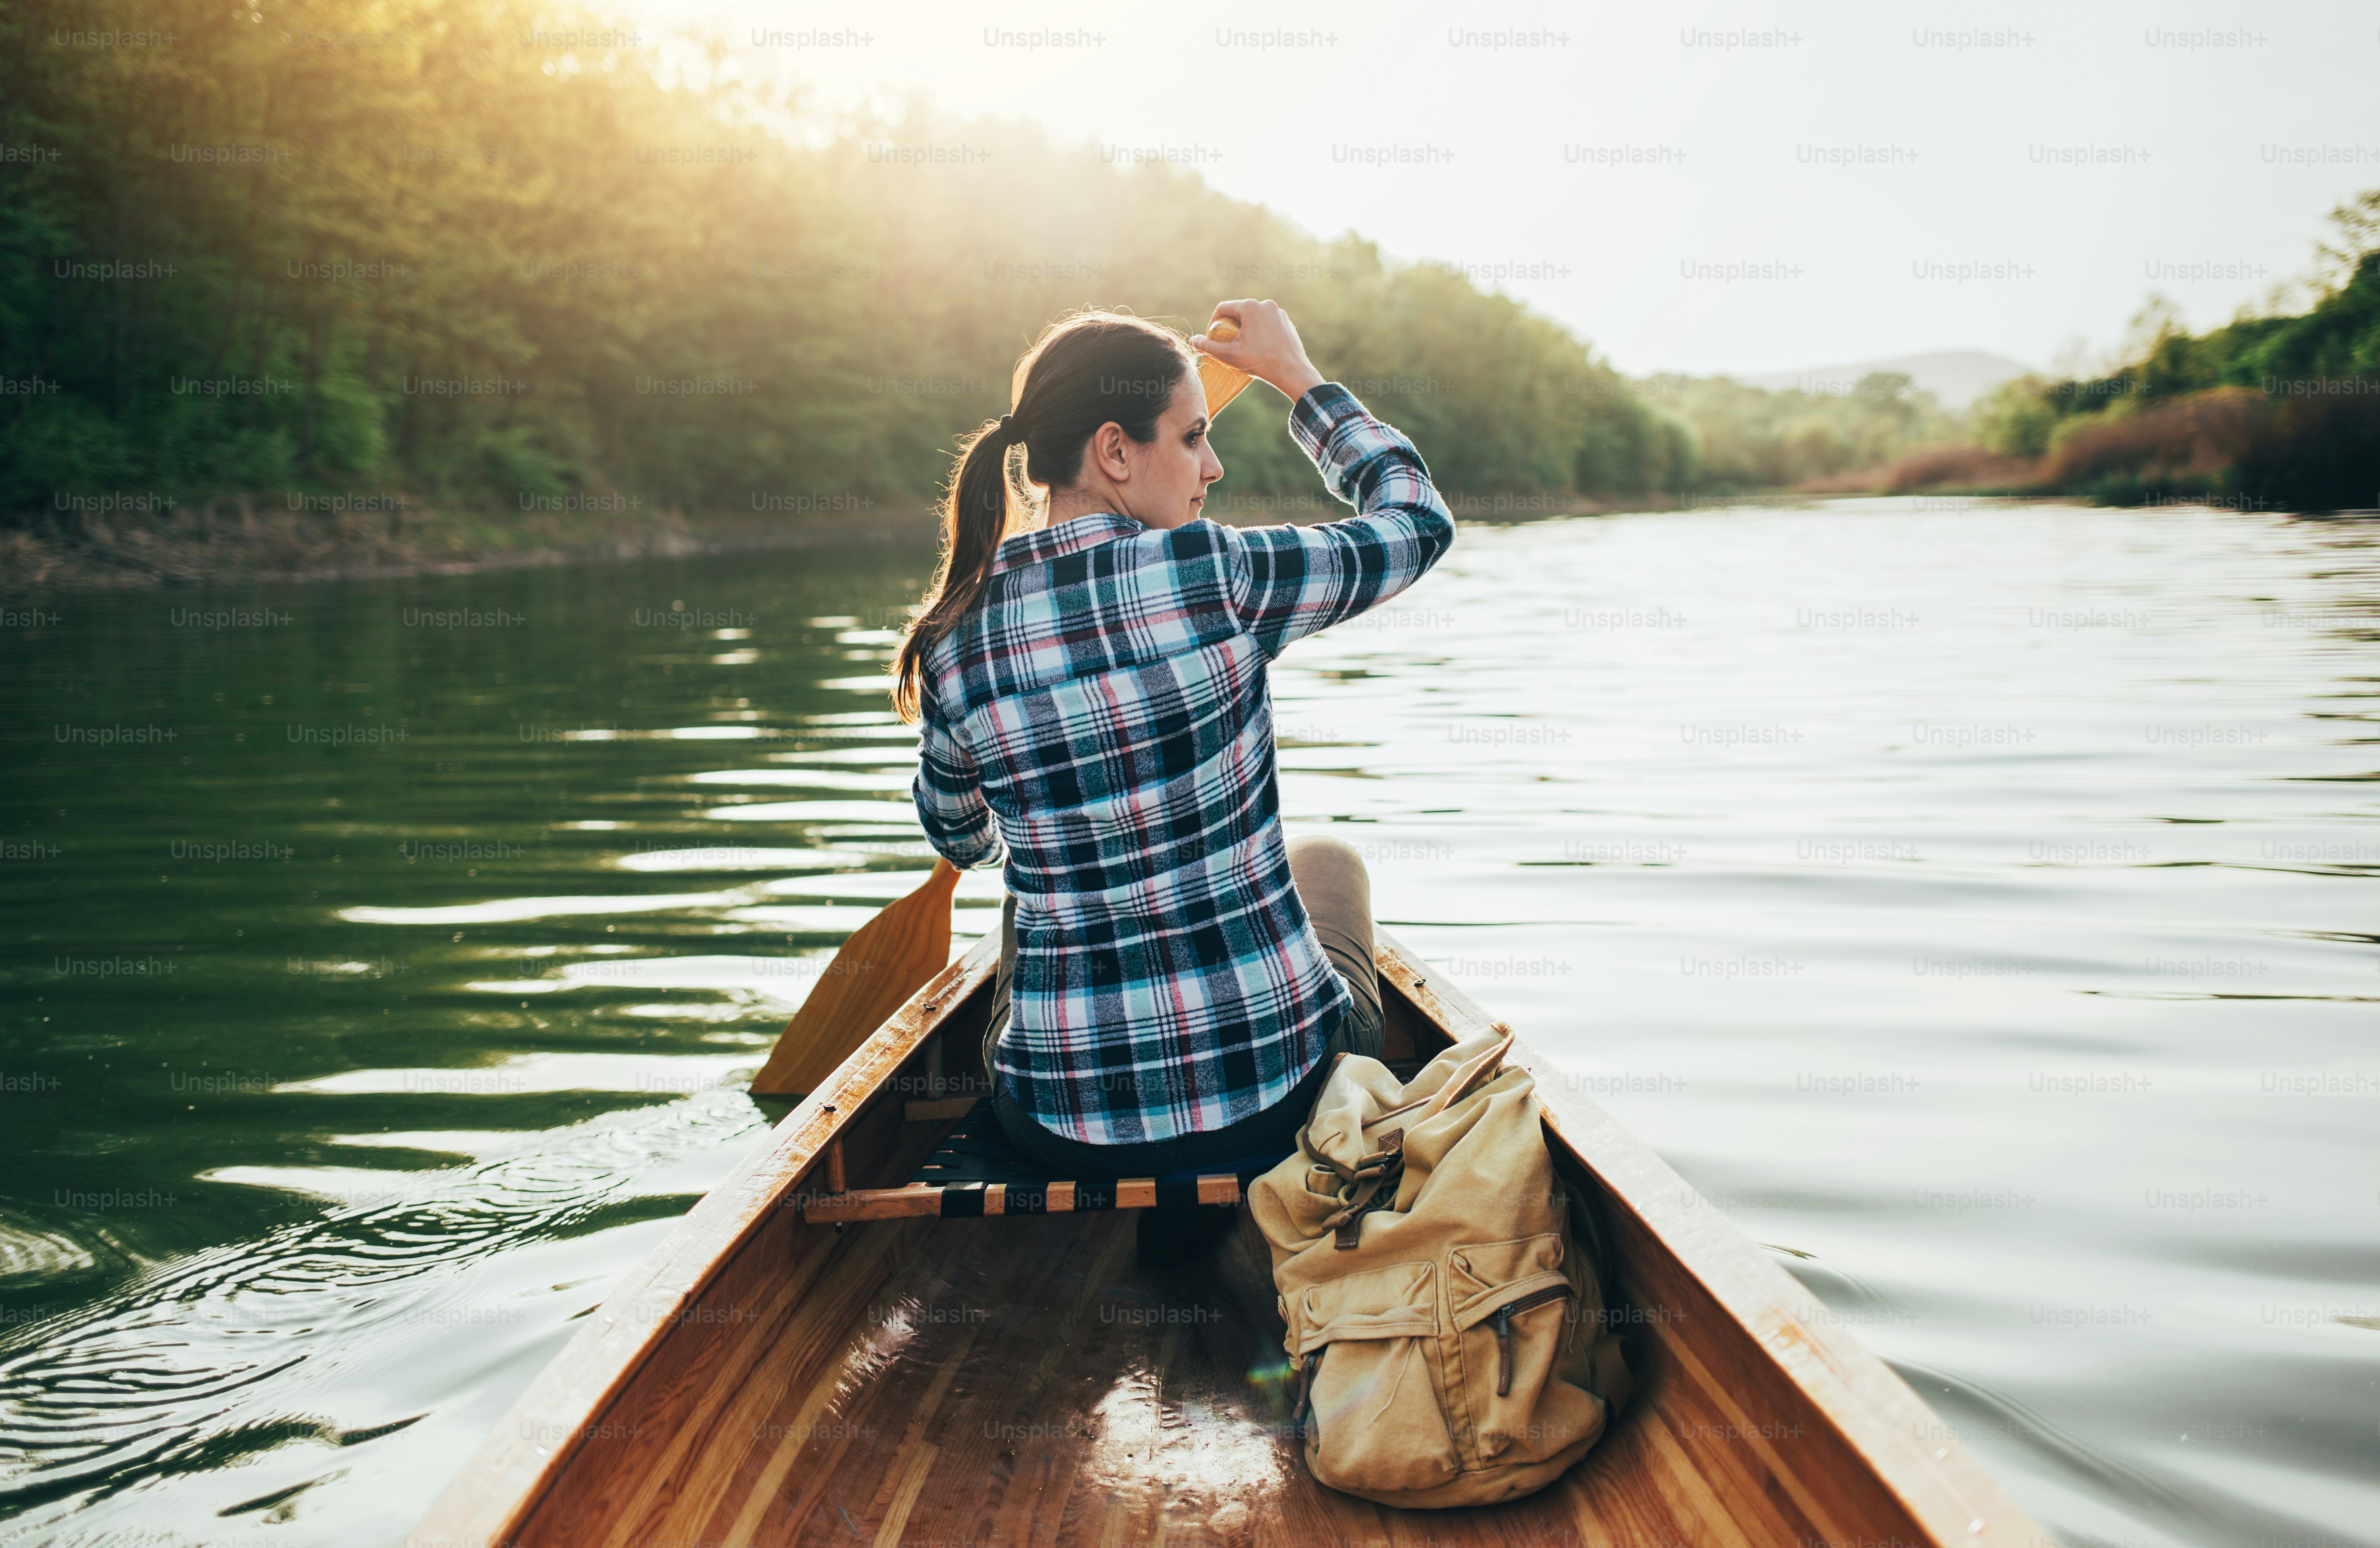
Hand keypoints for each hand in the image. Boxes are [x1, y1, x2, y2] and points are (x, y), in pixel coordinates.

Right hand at [1194, 299, 1325, 402]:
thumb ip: (1209, 346)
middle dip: (1230, 326)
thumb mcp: (1230, 354)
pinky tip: (1260, 347)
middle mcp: (1265, 304)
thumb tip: (1194, 340)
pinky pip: (1267, 323)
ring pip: (1254, 317)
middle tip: (1226, 343)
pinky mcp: (1286, 322)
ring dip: (1245, 328)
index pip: (1223, 308)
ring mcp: (1278, 312)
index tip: (1212, 337)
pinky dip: (1259, 331)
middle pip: (1239, 311)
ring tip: (1243, 346)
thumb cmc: (1260, 362)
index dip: (1213, 322)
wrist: (1292, 371)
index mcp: (1250, 307)